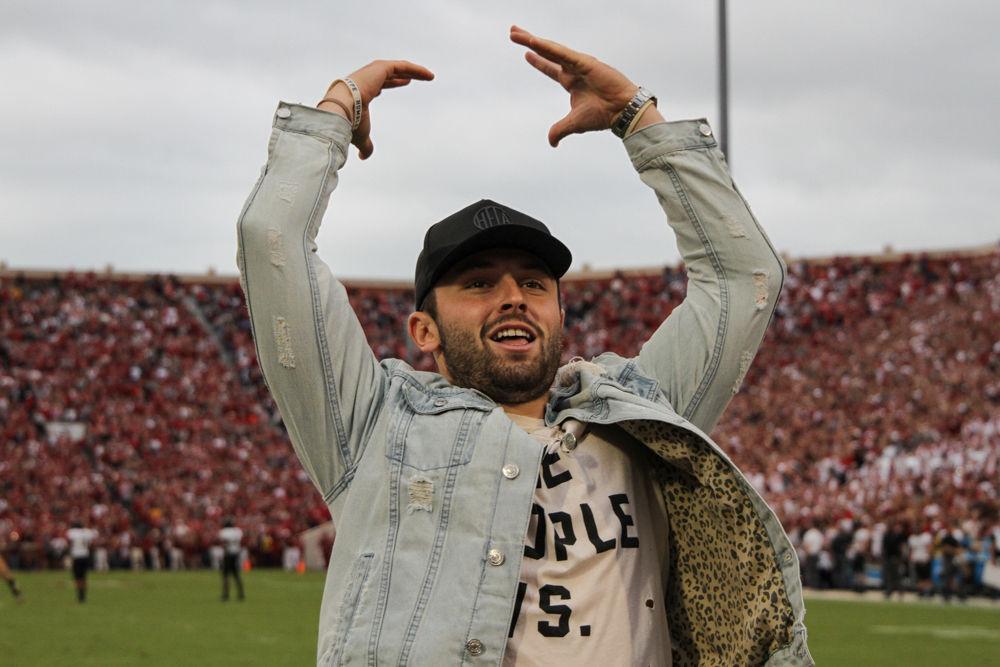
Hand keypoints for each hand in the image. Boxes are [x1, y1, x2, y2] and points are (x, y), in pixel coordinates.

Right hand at [318, 60, 433, 158]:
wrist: (341, 109)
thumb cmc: (349, 123)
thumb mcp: (361, 136)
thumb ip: (366, 145)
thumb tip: (364, 157)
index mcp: (361, 90)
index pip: (379, 84)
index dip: (391, 83)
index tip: (404, 83)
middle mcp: (366, 78)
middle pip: (389, 74)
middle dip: (402, 76)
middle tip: (414, 79)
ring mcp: (373, 71)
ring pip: (398, 68)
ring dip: (414, 71)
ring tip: (429, 76)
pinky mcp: (380, 67)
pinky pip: (403, 66)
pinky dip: (417, 70)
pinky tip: (429, 76)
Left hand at [509, 26, 660, 146]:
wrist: (622, 113)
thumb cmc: (603, 115)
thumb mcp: (574, 124)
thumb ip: (559, 130)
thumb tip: (551, 143)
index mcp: (571, 82)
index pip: (550, 68)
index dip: (538, 61)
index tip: (526, 54)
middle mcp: (574, 69)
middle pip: (546, 52)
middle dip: (529, 41)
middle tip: (513, 31)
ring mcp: (579, 64)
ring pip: (550, 49)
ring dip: (532, 40)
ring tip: (515, 33)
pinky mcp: (585, 63)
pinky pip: (561, 54)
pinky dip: (547, 48)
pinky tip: (532, 42)